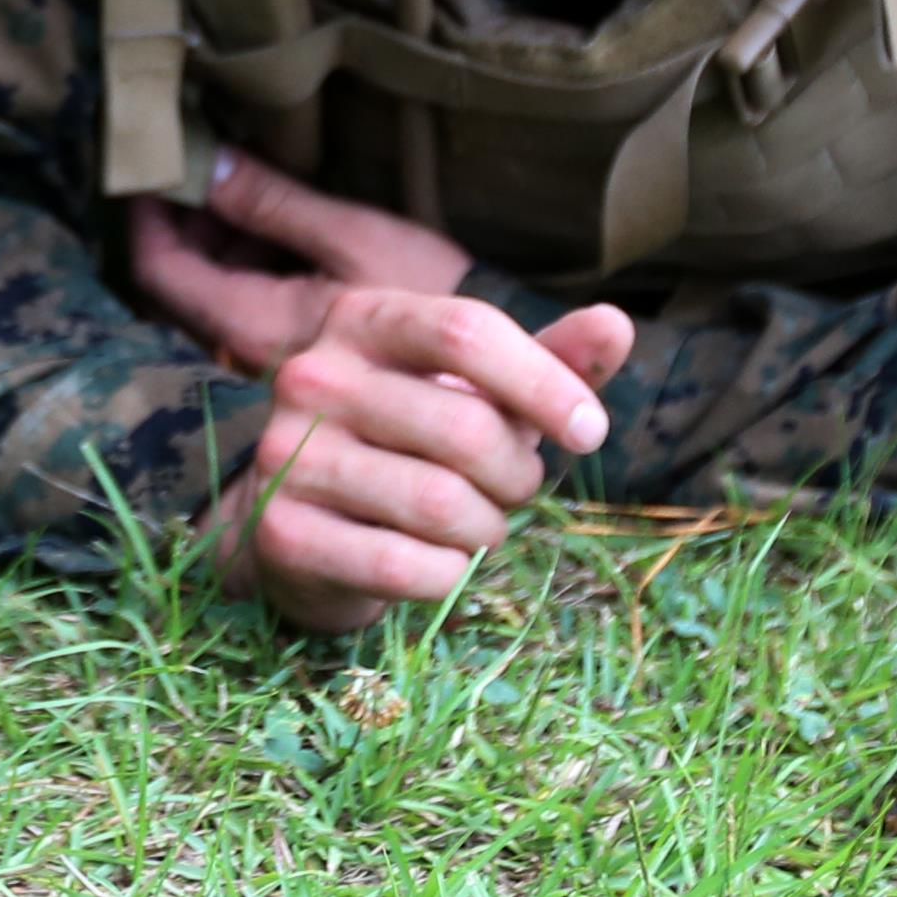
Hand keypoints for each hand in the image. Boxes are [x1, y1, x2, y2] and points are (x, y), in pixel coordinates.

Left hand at [120, 145, 472, 379]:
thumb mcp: (355, 237)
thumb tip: (209, 163)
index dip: (147, 212)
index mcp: (250, 321)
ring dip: (222, 241)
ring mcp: (266, 359)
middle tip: (214, 164)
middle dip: (190, 220)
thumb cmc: (429, 299)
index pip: (158, 269)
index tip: (158, 163)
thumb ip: (275, 204)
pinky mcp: (294, 358)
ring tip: (256, 189)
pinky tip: (285, 233)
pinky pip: (246, 305)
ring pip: (213, 292)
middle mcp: (243, 351)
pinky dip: (251, 264)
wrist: (491, 372)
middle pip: (180, 280)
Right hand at [201, 284, 634, 641]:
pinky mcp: (281, 532)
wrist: (299, 525)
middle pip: (465, 427)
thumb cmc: (408, 442)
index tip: (591, 431)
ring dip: (486, 530)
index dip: (544, 383)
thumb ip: (545, 360)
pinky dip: (447, 577)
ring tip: (476, 528)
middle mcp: (312, 377)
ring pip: (441, 504)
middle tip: (511, 490)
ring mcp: (287, 456)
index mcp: (362, 320)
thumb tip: (616, 324)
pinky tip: (439, 566)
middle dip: (517, 475)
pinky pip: (404, 566)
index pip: (466, 331)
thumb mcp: (475, 391)